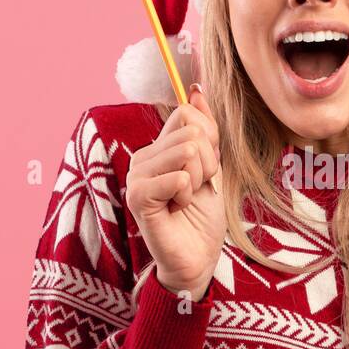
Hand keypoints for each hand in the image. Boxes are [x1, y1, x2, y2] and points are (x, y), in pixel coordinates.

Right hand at [125, 85, 224, 300]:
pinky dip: (187, 195)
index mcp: (159, 148)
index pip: (187, 114)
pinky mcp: (137, 197)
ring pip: (187, 152)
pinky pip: (178, 177)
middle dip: (207, 163)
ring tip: (186, 199)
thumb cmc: (201, 218)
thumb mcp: (211, 166)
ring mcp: (136, 175)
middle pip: (191, 132)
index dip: (209, 140)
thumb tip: (196, 89)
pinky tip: (176, 209)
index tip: (206, 168)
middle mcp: (143, 157)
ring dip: (199, 180)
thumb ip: (204, 130)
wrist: (196, 259)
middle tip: (197, 189)